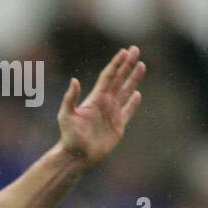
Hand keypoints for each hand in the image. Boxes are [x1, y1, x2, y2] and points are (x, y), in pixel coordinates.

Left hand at [57, 45, 145, 167]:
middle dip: (127, 65)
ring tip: (141, 65)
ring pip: (126, 92)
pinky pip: (127, 112)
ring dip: (133, 79)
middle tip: (136, 49)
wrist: (76, 157)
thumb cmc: (69, 137)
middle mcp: (104, 103)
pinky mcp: (117, 127)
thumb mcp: (66, 116)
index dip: (116, 63)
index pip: (108, 76)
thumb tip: (74, 80)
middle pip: (119, 79)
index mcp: (95, 99)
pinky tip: (138, 94)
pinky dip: (133, 103)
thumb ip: (70, 98)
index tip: (125, 51)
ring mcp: (112, 114)